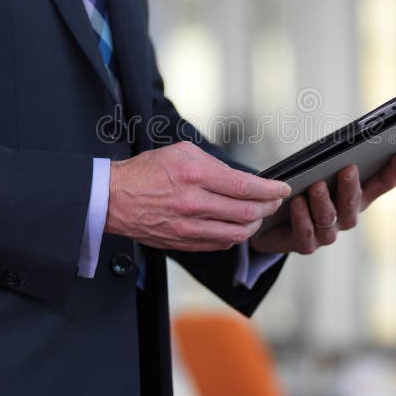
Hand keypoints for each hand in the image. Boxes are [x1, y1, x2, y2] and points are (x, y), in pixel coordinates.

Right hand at [106, 141, 290, 251]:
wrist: (113, 198)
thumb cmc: (146, 171)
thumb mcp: (182, 152)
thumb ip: (215, 165)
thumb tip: (241, 178)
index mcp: (194, 175)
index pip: (244, 187)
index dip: (270, 190)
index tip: (282, 188)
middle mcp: (193, 203)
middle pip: (246, 212)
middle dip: (269, 207)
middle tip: (276, 201)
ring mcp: (188, 227)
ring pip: (237, 233)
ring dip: (254, 224)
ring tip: (259, 214)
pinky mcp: (184, 243)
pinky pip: (220, 243)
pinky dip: (235, 235)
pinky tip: (238, 226)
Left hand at [249, 150, 395, 254]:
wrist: (273, 224)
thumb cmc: (301, 191)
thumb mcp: (318, 173)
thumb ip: (332, 161)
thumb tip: (342, 141)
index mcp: (356, 197)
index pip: (381, 184)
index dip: (394, 171)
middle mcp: (345, 216)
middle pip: (354, 204)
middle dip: (351, 187)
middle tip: (348, 169)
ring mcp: (327, 233)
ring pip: (330, 218)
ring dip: (323, 201)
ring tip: (315, 186)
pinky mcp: (306, 244)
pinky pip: (307, 233)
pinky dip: (302, 217)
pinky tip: (296, 203)